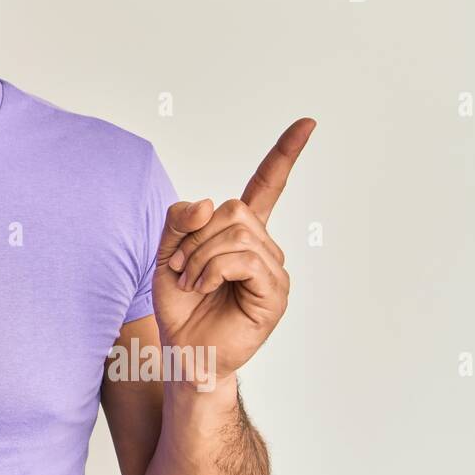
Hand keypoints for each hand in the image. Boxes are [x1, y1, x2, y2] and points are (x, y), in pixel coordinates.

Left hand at [153, 118, 315, 378]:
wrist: (184, 350)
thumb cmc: (179, 304)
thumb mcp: (166, 251)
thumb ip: (180, 219)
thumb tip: (209, 202)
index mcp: (240, 232)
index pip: (267, 186)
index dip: (285, 154)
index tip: (308, 123)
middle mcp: (263, 247)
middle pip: (233, 209)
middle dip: (195, 235)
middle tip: (179, 266)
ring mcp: (274, 269)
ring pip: (237, 233)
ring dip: (200, 256)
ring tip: (190, 281)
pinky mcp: (275, 292)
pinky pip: (245, 259)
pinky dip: (213, 269)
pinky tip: (203, 288)